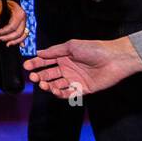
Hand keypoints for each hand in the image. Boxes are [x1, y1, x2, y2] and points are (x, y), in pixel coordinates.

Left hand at [0, 0, 27, 47]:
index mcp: (19, 13)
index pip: (12, 27)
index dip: (3, 32)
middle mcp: (23, 17)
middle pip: (18, 32)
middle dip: (8, 38)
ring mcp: (24, 20)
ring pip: (23, 34)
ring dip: (15, 41)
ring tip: (7, 44)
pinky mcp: (22, 22)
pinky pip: (23, 32)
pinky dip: (21, 39)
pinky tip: (21, 45)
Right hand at [24, 36, 141, 97]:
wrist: (114, 59)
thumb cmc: (94, 49)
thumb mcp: (71, 46)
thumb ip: (54, 51)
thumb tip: (38, 53)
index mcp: (64, 58)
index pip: (46, 62)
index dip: (35, 64)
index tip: (26, 66)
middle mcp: (68, 69)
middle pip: (49, 75)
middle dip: (39, 76)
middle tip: (33, 77)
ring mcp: (75, 80)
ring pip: (56, 86)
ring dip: (48, 86)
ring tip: (43, 84)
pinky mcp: (83, 89)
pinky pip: (69, 94)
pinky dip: (60, 94)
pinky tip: (55, 90)